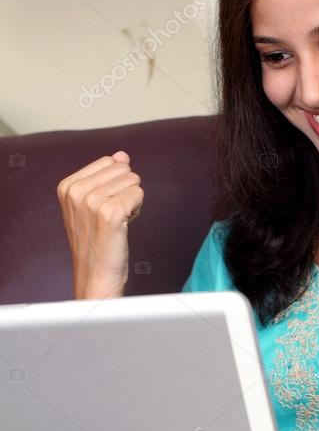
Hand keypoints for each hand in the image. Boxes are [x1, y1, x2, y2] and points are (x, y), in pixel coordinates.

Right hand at [56, 150, 143, 298]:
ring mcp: (91, 202)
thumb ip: (107, 176)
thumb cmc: (97, 242)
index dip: (115, 184)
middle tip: (112, 217)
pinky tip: (124, 225)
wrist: (96, 276)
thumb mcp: (95, 204)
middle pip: (123, 170)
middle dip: (125, 191)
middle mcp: (76, 191)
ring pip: (133, 181)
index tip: (105, 208)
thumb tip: (122, 154)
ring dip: (132, 202)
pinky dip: (137, 209)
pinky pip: (138, 194)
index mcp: (67, 186)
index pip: (110, 162)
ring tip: (117, 223)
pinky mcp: (109, 213)